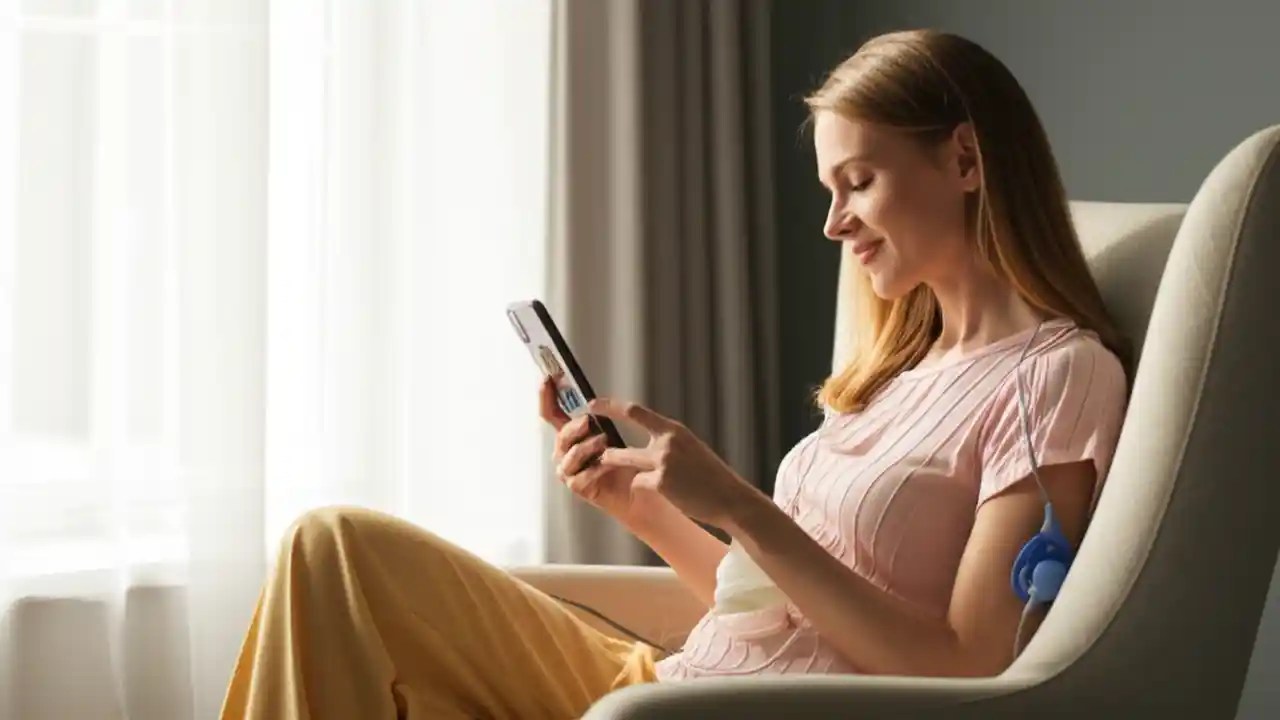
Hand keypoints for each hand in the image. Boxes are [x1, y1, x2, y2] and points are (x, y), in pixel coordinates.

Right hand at [538, 378, 665, 527]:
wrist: (640, 488)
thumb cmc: (625, 458)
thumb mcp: (612, 431)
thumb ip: (598, 417)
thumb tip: (591, 397)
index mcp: (570, 434)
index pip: (552, 412)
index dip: (547, 395)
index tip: (548, 378)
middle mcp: (565, 451)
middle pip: (561, 434)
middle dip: (573, 426)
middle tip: (588, 421)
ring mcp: (569, 470)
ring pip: (569, 454)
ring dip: (585, 446)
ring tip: (604, 441)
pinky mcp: (578, 487)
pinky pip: (579, 477)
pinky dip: (593, 469)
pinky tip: (604, 465)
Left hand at [586, 396, 760, 530]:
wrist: (730, 498)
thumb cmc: (711, 476)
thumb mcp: (691, 449)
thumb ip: (669, 443)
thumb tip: (648, 443)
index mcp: (674, 430)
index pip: (635, 411)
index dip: (609, 406)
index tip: (592, 404)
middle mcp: (666, 442)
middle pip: (622, 442)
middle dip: (605, 449)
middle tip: (592, 451)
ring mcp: (663, 462)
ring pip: (623, 461)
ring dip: (613, 465)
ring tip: (608, 466)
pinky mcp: (661, 483)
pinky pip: (638, 483)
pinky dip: (643, 487)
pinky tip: (659, 492)